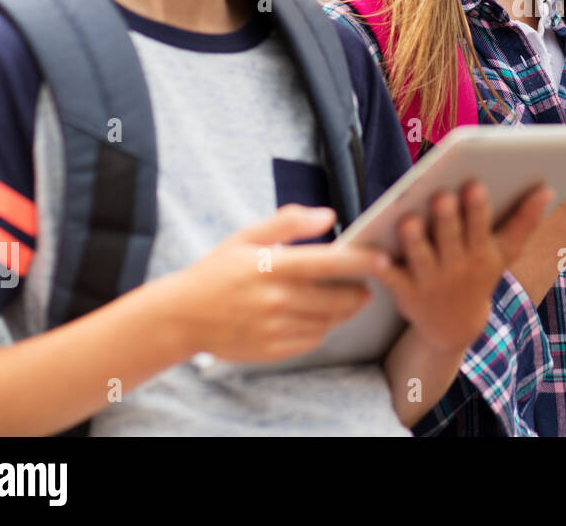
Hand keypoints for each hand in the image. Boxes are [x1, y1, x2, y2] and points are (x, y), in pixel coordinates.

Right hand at [163, 204, 388, 362]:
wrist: (181, 317)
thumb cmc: (217, 272)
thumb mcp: (246, 237)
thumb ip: (288, 223)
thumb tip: (328, 216)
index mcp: (272, 266)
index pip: (329, 264)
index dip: (362, 262)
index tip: (383, 258)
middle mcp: (276, 300)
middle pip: (339, 299)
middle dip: (361, 290)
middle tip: (367, 282)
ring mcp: (275, 328)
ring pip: (331, 321)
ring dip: (345, 310)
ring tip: (346, 297)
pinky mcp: (273, 350)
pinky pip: (314, 338)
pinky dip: (323, 327)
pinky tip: (317, 315)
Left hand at [373, 181, 553, 353]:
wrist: (454, 327)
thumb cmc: (479, 274)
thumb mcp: (506, 253)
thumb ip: (525, 220)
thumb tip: (547, 189)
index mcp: (482, 253)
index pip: (481, 228)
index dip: (478, 208)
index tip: (475, 185)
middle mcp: (457, 267)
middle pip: (450, 239)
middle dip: (447, 218)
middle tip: (441, 196)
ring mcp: (430, 281)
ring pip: (421, 257)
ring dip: (415, 240)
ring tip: (409, 220)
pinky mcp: (405, 292)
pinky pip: (392, 279)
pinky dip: (383, 268)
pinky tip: (377, 254)